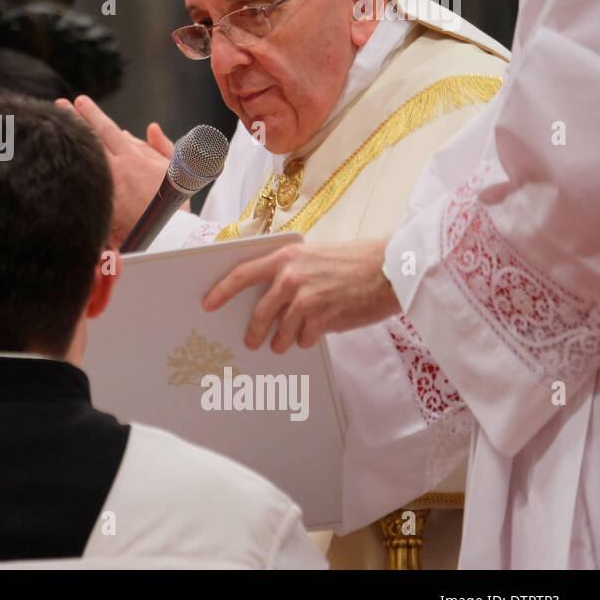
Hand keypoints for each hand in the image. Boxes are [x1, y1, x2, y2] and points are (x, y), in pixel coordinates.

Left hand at [56, 95, 176, 246]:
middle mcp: (113, 170)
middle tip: (58, 105)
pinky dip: (67, 170)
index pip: (106, 128)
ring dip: (66, 142)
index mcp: (131, 157)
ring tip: (53, 129)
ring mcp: (101, 187)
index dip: (91, 112)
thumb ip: (162, 146)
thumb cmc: (170, 202)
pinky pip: (78, 184)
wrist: (164, 236)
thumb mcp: (175, 169)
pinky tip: (55, 162)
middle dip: (71, 119)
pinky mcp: (95, 204)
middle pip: (87, 139)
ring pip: (80, 159)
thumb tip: (151, 127)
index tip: (79, 100)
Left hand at [202, 240, 400, 352]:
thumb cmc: (355, 261)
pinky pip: (305, 338)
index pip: (243, 274)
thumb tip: (271, 295)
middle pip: (260, 312)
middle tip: (251, 341)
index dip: (222, 290)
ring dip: (281, 341)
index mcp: (286, 259)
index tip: (209, 302)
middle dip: (253, 331)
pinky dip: (306, 340)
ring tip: (282, 344)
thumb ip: (291, 272)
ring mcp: (307, 300)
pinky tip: (312, 336)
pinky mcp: (324, 318)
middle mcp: (291, 278)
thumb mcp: (314, 256)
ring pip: (282, 330)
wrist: (391, 269)